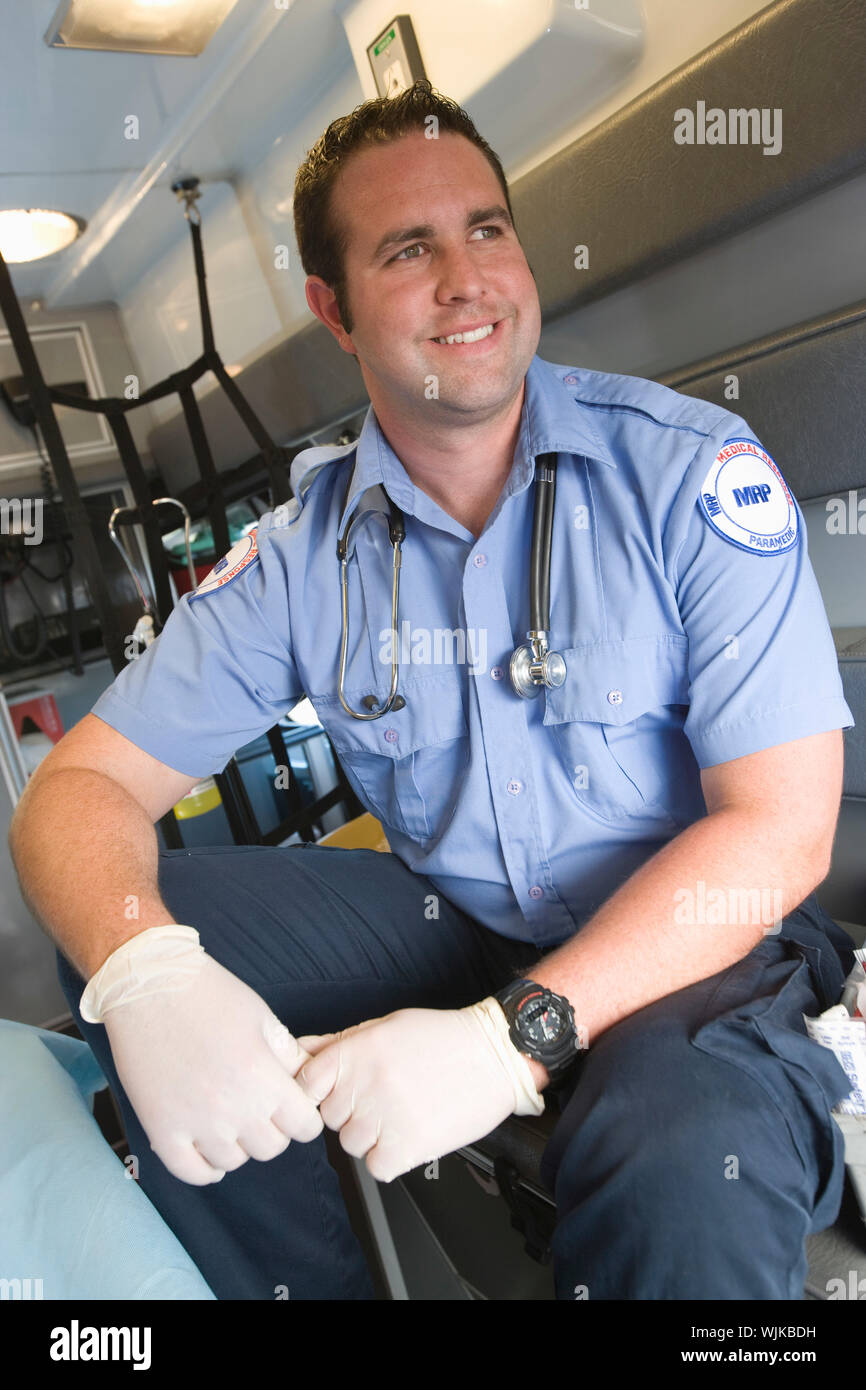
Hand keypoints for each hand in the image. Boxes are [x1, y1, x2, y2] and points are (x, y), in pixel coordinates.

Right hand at [84, 926, 323, 1184]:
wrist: (150, 987)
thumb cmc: (210, 995)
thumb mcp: (263, 1018)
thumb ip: (290, 1056)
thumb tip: (310, 1080)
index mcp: (263, 1078)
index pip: (304, 1128)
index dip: (303, 1117)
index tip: (292, 1106)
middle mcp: (232, 1108)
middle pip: (271, 1148)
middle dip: (273, 1129)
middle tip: (260, 1107)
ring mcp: (195, 1124)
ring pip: (234, 1161)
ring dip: (238, 1144)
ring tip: (231, 1118)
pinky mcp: (161, 1130)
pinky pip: (192, 1172)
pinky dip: (206, 1167)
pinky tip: (209, 1148)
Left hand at [295, 1000, 543, 1183]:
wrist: (496, 1055)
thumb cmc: (443, 1038)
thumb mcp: (385, 1026)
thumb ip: (338, 1042)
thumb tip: (298, 1049)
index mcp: (357, 1052)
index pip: (305, 1083)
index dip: (318, 1090)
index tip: (336, 1092)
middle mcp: (365, 1084)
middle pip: (329, 1117)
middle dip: (350, 1111)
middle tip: (382, 1099)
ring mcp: (385, 1117)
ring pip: (351, 1144)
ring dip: (371, 1136)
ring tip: (401, 1114)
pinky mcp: (408, 1146)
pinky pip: (376, 1167)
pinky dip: (389, 1158)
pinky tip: (408, 1135)